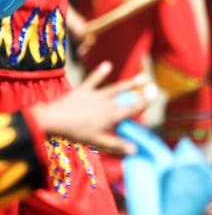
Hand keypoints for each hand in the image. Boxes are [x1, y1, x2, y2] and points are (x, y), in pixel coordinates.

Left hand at [30, 61, 149, 154]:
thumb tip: (135, 149)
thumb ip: (116, 144)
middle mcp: (107, 103)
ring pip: (116, 88)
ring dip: (129, 83)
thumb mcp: (97, 142)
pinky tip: (107, 65)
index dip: (144, 101)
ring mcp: (96, 95)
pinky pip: (93, 80)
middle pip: (126, 97)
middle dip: (139, 92)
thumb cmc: (76, 133)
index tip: (155, 93)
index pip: (132, 108)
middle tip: (150, 85)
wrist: (54, 120)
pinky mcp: (83, 90)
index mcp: (111, 116)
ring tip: (142, 77)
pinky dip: (100, 73)